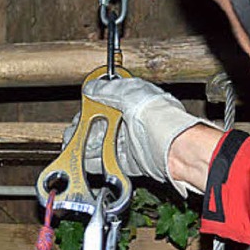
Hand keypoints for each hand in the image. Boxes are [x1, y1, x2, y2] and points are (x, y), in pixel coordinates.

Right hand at [63, 77, 215, 195]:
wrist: (176, 150)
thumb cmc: (161, 119)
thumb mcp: (131, 94)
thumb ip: (108, 89)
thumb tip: (91, 87)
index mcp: (133, 99)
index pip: (105, 98)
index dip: (90, 103)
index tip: (80, 108)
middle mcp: (132, 119)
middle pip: (100, 123)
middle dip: (84, 127)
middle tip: (74, 132)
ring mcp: (131, 141)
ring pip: (102, 143)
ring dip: (86, 146)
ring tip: (73, 147)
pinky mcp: (131, 162)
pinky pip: (109, 162)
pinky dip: (95, 163)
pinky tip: (82, 161)